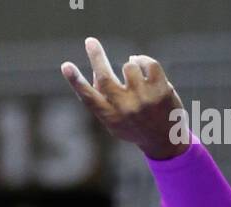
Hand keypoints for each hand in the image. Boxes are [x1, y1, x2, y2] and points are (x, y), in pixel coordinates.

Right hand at [61, 37, 187, 160]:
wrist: (165, 140)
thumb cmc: (134, 127)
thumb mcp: (115, 120)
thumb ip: (103, 99)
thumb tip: (96, 69)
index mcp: (111, 118)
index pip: (89, 98)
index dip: (75, 81)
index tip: (65, 66)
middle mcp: (126, 109)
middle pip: (105, 78)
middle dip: (96, 57)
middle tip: (90, 41)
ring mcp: (144, 100)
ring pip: (129, 65)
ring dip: (130, 64)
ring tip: (133, 74)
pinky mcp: (160, 90)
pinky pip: (147, 63)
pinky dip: (143, 60)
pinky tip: (142, 65)